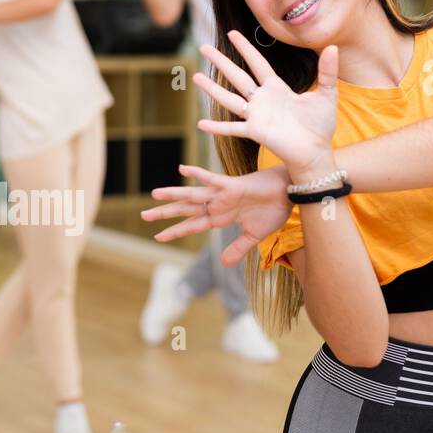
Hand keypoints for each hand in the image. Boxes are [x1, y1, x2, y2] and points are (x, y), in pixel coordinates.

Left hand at [142, 164, 292, 266]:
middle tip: (143, 216)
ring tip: (154, 194)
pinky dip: (198, 174)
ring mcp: (223, 195)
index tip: (158, 237)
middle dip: (165, 213)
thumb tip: (223, 264)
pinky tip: (182, 169)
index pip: (192, 226)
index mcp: (221, 217)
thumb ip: (237, 248)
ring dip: (174, 195)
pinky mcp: (233, 186)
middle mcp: (217, 205)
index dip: (175, 231)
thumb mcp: (253, 236)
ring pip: (193, 195)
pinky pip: (212, 180)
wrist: (290, 194)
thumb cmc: (274, 210)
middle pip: (186, 210)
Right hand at [194, 30, 338, 178]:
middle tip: (203, 47)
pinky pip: (233, 128)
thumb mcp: (326, 94)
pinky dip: (217, 128)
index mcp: (276, 88)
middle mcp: (262, 100)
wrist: (316, 152)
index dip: (245, 48)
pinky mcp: (256, 132)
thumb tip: (333, 47)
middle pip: (236, 76)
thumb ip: (326, 71)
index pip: (257, 63)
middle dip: (220, 62)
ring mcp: (256, 116)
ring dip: (212, 89)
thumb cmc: (321, 126)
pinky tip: (201, 124)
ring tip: (195, 77)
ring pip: (229, 98)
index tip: (232, 34)